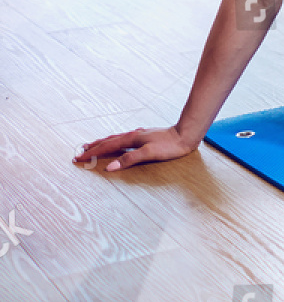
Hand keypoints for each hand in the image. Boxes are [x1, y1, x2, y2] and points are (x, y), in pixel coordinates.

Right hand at [74, 126, 197, 172]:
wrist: (186, 135)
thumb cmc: (170, 145)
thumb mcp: (149, 153)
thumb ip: (129, 159)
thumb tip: (109, 167)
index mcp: (131, 139)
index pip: (106, 147)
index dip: (92, 153)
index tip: (79, 158)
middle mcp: (132, 135)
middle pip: (108, 141)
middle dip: (93, 147)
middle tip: (80, 152)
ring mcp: (139, 135)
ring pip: (115, 139)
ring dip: (103, 143)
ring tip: (93, 145)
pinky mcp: (145, 136)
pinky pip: (124, 139)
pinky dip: (115, 141)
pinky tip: (119, 142)